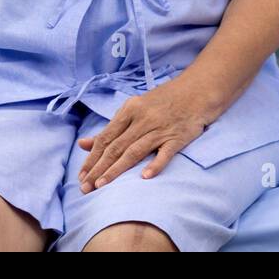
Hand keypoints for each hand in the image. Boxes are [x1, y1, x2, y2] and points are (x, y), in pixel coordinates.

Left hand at [76, 79, 212, 191]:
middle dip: (98, 169)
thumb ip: (112, 127)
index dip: (92, 158)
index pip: (105, 138)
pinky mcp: (177, 137)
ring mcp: (160, 128)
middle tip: (86, 187)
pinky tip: (144, 177)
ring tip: (102, 186)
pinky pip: (165, 153)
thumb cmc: (163, 101)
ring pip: (134, 151)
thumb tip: (83, 144)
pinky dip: (154, 164)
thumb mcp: (134, 108)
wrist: (197, 90)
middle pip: (116, 147)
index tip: (81, 176)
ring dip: (116, 170)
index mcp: (129, 110)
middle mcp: (142, 119)